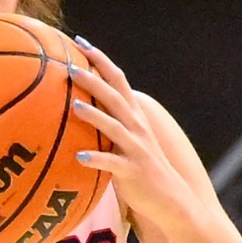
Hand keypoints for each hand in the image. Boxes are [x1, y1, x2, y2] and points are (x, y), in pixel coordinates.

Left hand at [64, 39, 201, 232]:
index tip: (80, 42)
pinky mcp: (132, 172)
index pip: (118, 80)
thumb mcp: (128, 140)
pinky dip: (96, 159)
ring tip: (74, 106)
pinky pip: (112, 164)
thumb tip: (80, 107)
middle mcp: (136, 128)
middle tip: (70, 66)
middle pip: (114, 97)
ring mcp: (135, 149)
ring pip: (113, 127)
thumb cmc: (142, 170)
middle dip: (93, 80)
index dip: (100, 60)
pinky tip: (79, 157)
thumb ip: (110, 122)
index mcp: (134, 116)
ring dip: (94, 116)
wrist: (171, 200)